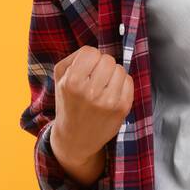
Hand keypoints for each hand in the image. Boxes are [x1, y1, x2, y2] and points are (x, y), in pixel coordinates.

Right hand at [49, 46, 133, 183]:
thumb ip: (74, 58)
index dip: (89, 58)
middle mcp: (91, 92)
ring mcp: (109, 101)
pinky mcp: (123, 108)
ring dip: (113, 74)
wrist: (75, 138)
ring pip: (120, 69)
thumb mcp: (60, 79)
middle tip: (95, 78)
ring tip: (103, 87)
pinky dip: (122, 84)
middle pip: (108, 59)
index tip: (86, 68)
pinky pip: (129, 81)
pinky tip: (111, 93)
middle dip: (102, 65)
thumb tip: (95, 51)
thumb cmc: (68, 103)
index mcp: (72, 83)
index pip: (91, 52)